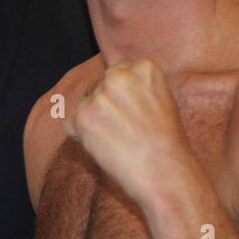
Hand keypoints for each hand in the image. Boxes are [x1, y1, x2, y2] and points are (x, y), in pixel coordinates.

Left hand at [67, 59, 189, 206]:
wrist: (163, 171)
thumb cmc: (166, 142)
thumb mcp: (161, 100)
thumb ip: (137, 88)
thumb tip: (110, 89)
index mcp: (143, 67)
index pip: (119, 74)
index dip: (122, 98)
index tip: (132, 115)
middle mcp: (119, 75)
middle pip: (99, 88)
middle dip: (106, 107)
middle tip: (124, 131)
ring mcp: (99, 95)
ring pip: (85, 105)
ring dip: (94, 122)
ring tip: (118, 140)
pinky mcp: (83, 116)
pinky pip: (72, 123)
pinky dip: (82, 137)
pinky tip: (105, 146)